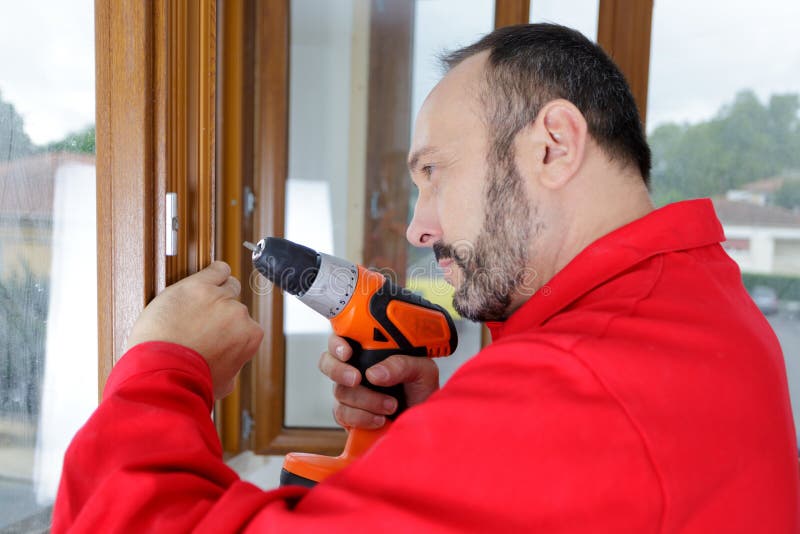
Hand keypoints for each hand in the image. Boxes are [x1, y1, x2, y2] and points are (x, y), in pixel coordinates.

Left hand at [126, 261, 263, 398]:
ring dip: (216, 295)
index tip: (218, 335)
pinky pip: (216, 270)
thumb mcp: (224, 383)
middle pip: (236, 306)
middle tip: (202, 324)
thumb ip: (233, 365)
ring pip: (227, 287)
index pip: (247, 326)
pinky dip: (216, 272)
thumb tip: (231, 363)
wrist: (164, 372)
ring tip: (199, 304)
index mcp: (250, 336)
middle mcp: (239, 315)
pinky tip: (211, 275)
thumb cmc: (190, 380)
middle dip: (222, 314)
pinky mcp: (198, 286)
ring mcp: (219, 298)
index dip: (230, 331)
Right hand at [318, 334, 439, 428]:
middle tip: (357, 379)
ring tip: (390, 405)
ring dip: (366, 400)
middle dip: (339, 371)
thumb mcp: (422, 371)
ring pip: (339, 391)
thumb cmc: (422, 392)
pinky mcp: (348, 414)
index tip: (347, 352)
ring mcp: (349, 391)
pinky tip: (380, 419)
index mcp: (370, 350)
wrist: (423, 423)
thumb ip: (401, 365)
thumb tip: (374, 373)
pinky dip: (362, 417)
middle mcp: (355, 368)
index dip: (337, 342)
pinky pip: (342, 413)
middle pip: (328, 362)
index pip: (343, 337)